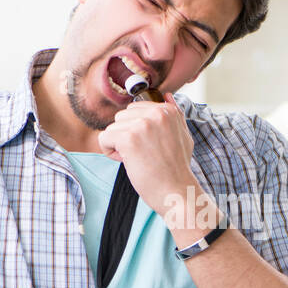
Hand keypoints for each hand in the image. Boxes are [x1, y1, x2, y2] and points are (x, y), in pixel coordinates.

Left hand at [97, 92, 196, 216]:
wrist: (177, 191)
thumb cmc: (178, 168)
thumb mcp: (183, 135)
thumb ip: (174, 115)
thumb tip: (165, 96)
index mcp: (168, 110)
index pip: (135, 110)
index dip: (137, 130)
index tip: (149, 146)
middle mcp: (156, 113)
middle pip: (121, 117)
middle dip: (126, 135)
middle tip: (143, 154)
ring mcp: (142, 125)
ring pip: (112, 128)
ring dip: (118, 145)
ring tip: (136, 159)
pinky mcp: (128, 139)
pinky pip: (104, 138)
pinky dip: (109, 152)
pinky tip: (126, 161)